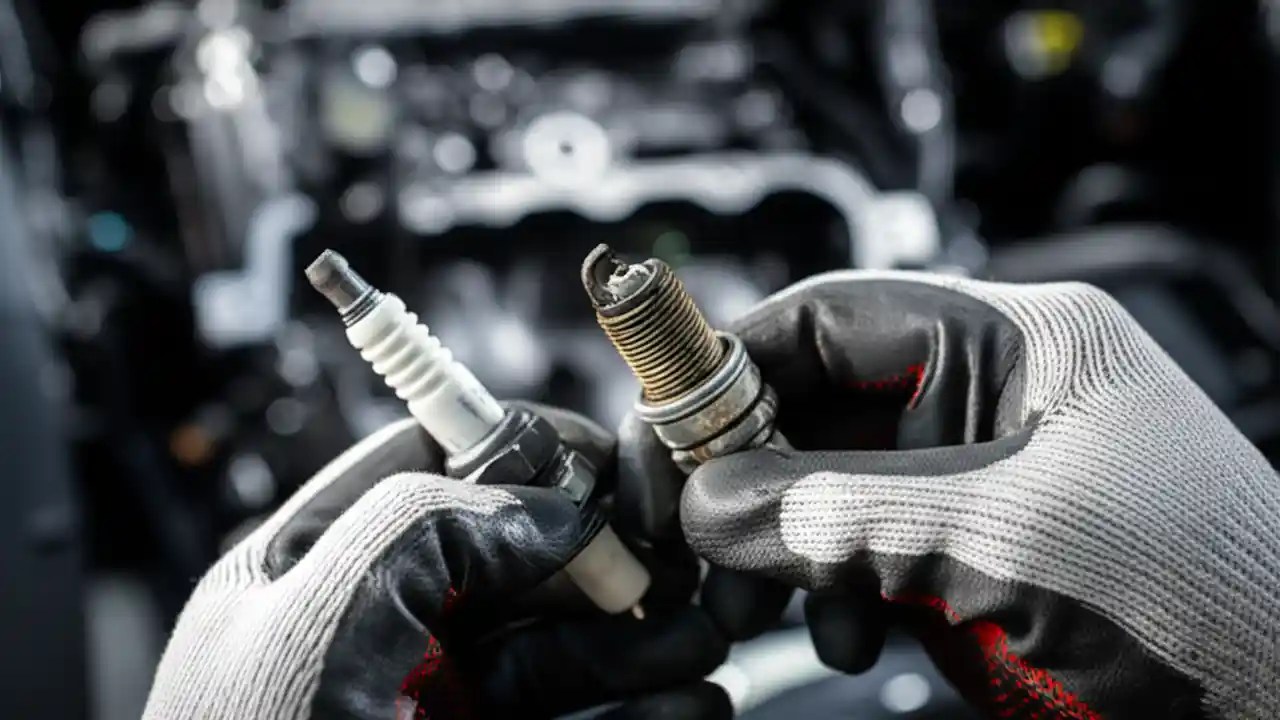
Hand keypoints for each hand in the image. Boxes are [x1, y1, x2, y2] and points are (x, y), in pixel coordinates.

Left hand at [144, 406, 728, 719]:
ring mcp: (430, 706)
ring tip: (697, 640)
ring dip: (634, 636)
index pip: (421, 467)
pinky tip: (689, 706)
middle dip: (598, 554)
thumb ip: (417, 535)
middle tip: (669, 562)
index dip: (515, 449)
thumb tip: (544, 509)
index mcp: (309, 574)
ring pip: (554, 646)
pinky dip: (637, 712)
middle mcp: (375, 631)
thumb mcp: (313, 634)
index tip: (601, 458)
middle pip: (511, 557)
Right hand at [623, 271, 1279, 718]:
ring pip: (828, 489)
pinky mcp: (972, 560)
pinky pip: (861, 554)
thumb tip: (706, 501)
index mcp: (1017, 344)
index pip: (836, 319)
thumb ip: (837, 511)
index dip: (738, 368)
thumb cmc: (1200, 602)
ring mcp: (978, 485)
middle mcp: (990, 401)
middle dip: (753, 475)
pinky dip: (827, 591)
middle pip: (819, 407)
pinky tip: (846, 636)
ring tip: (792, 611)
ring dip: (786, 546)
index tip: (672, 438)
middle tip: (700, 540)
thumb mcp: (1002, 537)